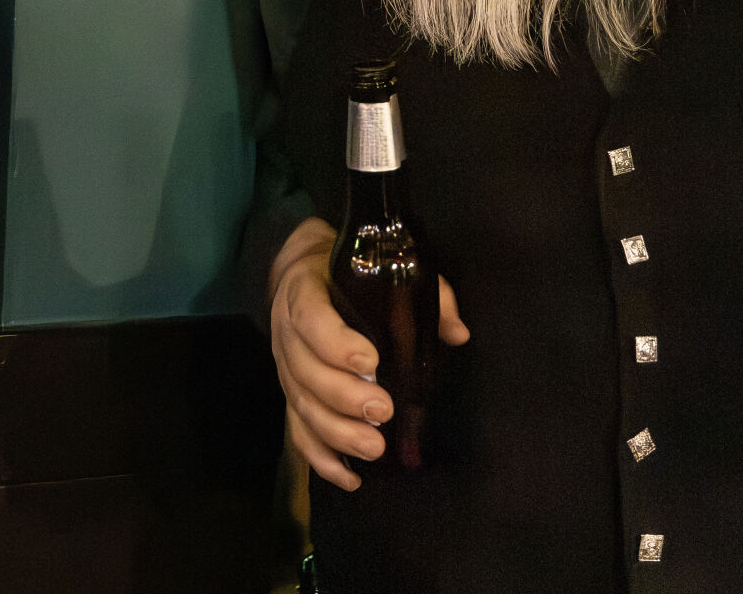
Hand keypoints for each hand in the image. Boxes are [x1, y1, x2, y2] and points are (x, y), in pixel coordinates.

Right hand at [269, 216, 469, 490]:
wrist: (303, 270)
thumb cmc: (351, 269)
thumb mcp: (385, 263)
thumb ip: (424, 293)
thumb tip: (458, 334)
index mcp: (304, 292)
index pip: (312, 319)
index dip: (338, 344)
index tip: (372, 362)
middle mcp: (286, 333)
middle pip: (307, 373)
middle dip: (345, 398)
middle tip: (383, 412)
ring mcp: (284, 368)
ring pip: (302, 407)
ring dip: (337, 433)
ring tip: (374, 448)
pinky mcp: (290, 395)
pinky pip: (297, 432)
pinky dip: (322, 459)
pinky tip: (351, 478)